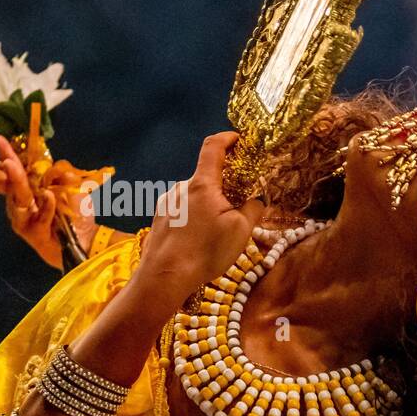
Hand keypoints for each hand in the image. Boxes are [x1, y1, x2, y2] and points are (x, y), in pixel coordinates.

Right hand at [0, 134, 97, 269]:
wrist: (85, 242)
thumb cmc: (74, 214)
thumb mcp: (70, 187)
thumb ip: (59, 174)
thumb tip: (51, 166)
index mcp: (28, 190)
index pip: (13, 171)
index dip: (5, 155)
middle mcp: (21, 205)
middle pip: (5, 184)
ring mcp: (25, 220)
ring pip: (18, 198)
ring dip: (15, 179)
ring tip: (10, 164)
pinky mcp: (34, 234)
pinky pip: (39, 216)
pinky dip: (46, 206)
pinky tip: (49, 196)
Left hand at [135, 132, 265, 302]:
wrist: (163, 277)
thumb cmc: (204, 251)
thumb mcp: (240, 231)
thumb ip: (253, 210)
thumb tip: (257, 200)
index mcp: (201, 184)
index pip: (213, 147)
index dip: (227, 138)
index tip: (238, 139)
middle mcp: (180, 188)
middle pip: (206, 178)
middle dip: (223, 187)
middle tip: (237, 207)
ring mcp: (166, 204)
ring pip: (194, 198)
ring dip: (208, 207)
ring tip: (217, 234)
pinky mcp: (159, 220)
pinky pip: (182, 211)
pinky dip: (195, 219)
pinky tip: (199, 242)